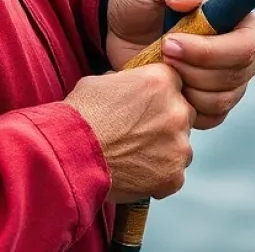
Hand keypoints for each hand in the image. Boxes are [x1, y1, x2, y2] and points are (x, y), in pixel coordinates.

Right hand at [64, 65, 194, 201]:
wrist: (72, 152)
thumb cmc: (83, 114)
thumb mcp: (103, 80)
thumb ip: (129, 81)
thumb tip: (131, 87)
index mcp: (161, 80)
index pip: (174, 82)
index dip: (158, 94)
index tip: (145, 104)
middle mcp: (177, 110)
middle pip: (182, 113)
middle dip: (166, 120)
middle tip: (140, 131)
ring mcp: (178, 145)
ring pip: (180, 145)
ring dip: (166, 148)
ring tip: (136, 154)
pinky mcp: (174, 175)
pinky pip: (174, 174)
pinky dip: (159, 175)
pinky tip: (137, 172)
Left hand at [105, 0, 254, 129]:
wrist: (121, 26)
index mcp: (238, 18)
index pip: (249, 43)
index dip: (214, 50)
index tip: (173, 42)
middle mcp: (241, 50)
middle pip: (236, 75)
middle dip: (193, 68)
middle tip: (161, 50)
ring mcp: (229, 80)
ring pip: (223, 100)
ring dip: (186, 86)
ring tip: (160, 64)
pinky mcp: (211, 102)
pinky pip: (211, 117)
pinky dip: (185, 107)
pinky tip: (164, 85)